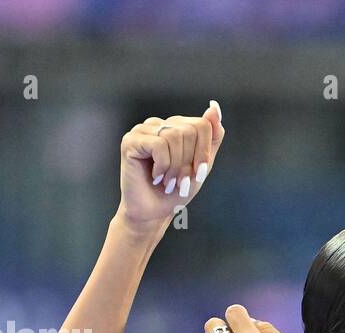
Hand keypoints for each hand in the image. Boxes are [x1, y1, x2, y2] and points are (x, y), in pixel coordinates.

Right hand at [117, 101, 224, 230]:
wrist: (153, 212)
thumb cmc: (176, 190)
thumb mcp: (202, 165)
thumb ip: (211, 137)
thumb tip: (214, 107)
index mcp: (176, 126)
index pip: (202, 125)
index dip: (204, 153)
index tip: (198, 173)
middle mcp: (159, 124)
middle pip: (189, 130)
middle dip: (190, 162)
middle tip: (179, 180)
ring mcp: (143, 130)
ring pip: (174, 136)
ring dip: (176, 167)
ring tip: (168, 181)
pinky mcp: (130, 141)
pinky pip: (159, 145)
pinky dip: (163, 166)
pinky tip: (156, 176)